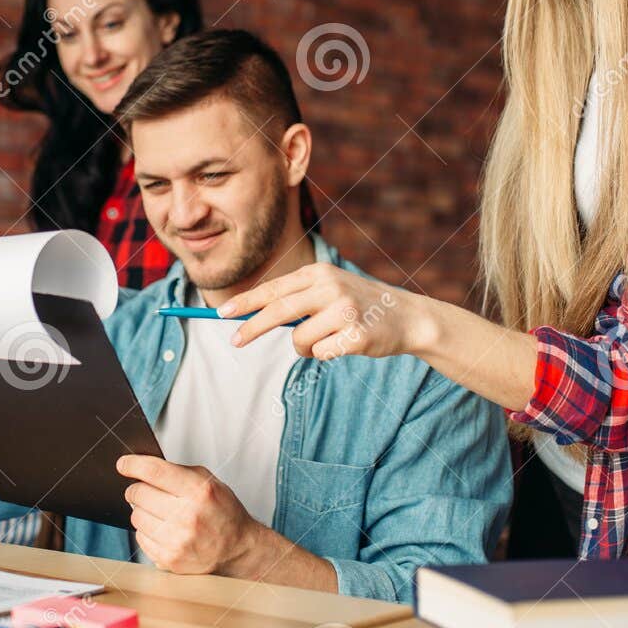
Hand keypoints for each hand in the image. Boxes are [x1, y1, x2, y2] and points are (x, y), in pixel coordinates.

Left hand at [117, 454, 260, 575]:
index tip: (123, 464)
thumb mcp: (209, 482)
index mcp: (198, 491)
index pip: (154, 471)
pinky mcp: (170, 559)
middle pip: (139, 493)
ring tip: (159, 512)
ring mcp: (177, 540)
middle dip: (136, 489)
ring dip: (142, 511)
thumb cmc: (223, 512)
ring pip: (136, 517)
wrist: (238, 549)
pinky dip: (147, 531)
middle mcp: (187, 516)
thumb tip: (143, 467)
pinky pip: (140, 538)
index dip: (133, 464)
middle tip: (142, 490)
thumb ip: (178, 472)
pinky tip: (163, 529)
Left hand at [220, 262, 419, 359]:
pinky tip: (345, 344)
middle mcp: (330, 287)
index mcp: (319, 273)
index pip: (274, 288)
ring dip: (304, 348)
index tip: (221, 313)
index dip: (246, 302)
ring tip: (325, 341)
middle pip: (278, 310)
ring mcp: (345, 311)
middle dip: (252, 327)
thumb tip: (251, 316)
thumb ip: (297, 300)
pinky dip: (326, 354)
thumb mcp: (328, 291)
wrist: (406, 316)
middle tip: (234, 341)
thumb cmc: (357, 306)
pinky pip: (321, 353)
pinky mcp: (356, 335)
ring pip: (299, 340)